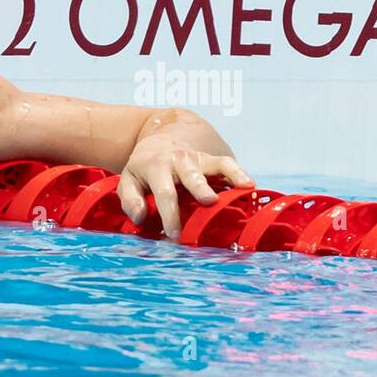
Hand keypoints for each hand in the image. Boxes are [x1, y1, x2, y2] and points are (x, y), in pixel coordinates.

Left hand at [117, 142, 253, 239]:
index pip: (164, 192)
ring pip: (214, 165)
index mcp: (155, 167)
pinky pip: (226, 163)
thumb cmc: (143, 170)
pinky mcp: (211, 159)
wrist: (157, 143)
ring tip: (243, 187)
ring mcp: (197, 158)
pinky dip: (239, 172)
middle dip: (200, 188)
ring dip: (229, 176)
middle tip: (209, 202)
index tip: (174, 234)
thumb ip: (130, 200)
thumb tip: (140, 216)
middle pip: (191, 176)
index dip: (169, 214)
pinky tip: (249, 185)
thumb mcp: (127, 181)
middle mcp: (178, 160)